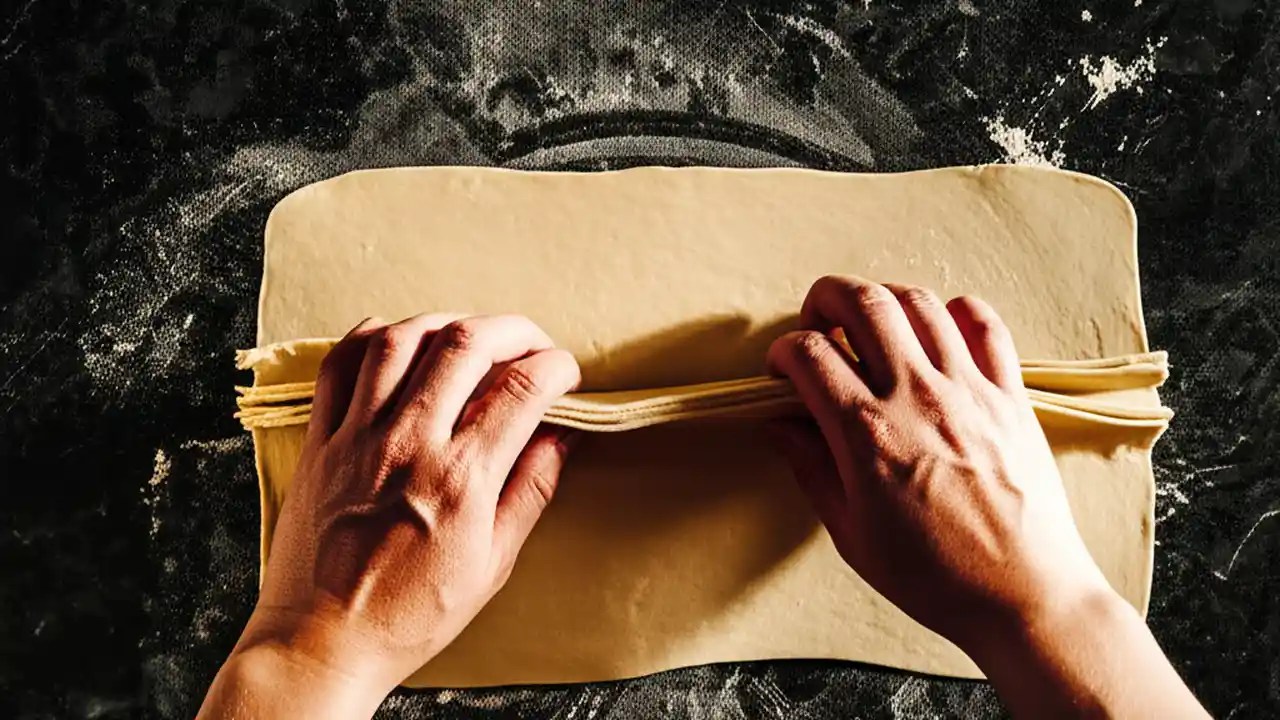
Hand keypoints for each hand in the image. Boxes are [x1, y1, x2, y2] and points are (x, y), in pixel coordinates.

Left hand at [201, 313, 579, 716]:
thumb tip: (561, 436)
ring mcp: (358, 436)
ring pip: (402, 339)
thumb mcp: (493, 564)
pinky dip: (373, 336)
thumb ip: (530, 491)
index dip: (556, 367)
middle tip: (531, 343)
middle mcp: (409, 444)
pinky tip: (399, 341)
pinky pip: (341, 363)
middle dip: (513, 329)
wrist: (322, 640)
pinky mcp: (321, 440)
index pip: (522, 388)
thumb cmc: (410, 614)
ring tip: (469, 335)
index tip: (565, 373)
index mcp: (461, 479)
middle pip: (467, 344)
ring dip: (446, 322)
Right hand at [767, 276, 1207, 717]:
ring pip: (918, 302)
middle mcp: (916, 397)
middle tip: (818, 323)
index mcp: (866, 434)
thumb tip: (780, 425)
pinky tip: (939, 330)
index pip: (809, 353)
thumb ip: (811, 469)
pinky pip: (985, 325)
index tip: (782, 370)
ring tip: (872, 324)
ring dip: (883, 299)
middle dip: (826, 298)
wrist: (1024, 595)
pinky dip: (957, 312)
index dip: (782, 352)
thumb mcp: (851, 534)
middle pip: (862, 302)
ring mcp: (969, 391)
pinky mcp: (1010, 396)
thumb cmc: (934, 577)